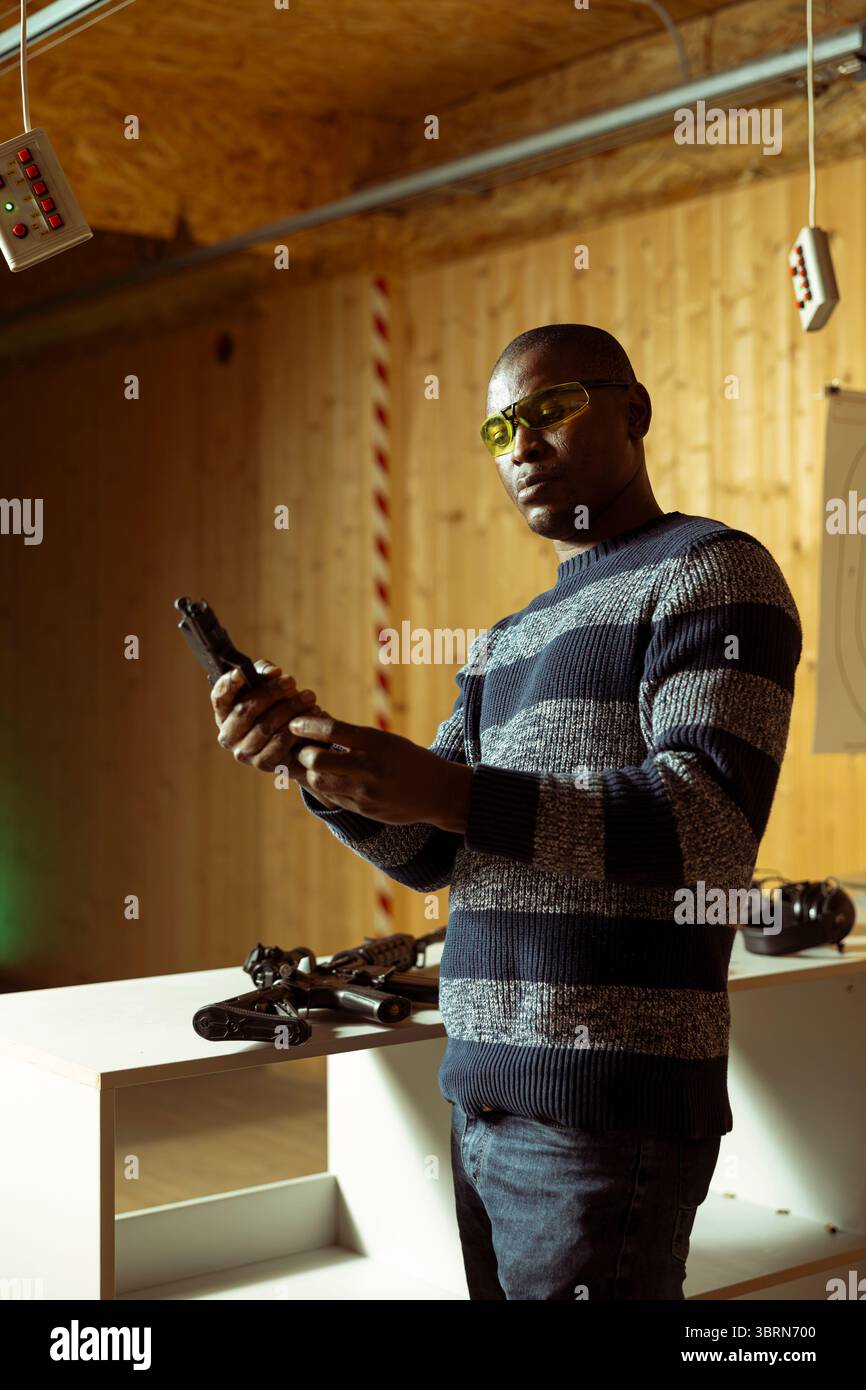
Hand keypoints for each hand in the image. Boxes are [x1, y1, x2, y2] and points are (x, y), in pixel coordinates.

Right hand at [211, 660, 322, 774]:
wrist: (299, 739)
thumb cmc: (279, 705)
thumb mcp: (270, 684)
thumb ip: (265, 672)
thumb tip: (272, 672)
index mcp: (225, 714)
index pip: (219, 698)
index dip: (228, 685)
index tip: (240, 672)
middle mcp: (229, 736)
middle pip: (244, 710)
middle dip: (270, 692)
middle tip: (291, 681)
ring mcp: (244, 752)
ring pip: (264, 727)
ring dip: (289, 709)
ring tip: (309, 697)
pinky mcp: (263, 764)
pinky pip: (279, 744)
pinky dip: (295, 729)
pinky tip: (310, 716)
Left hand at [286, 712, 472, 829]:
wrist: (438, 792)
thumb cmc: (409, 759)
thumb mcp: (387, 741)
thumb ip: (356, 737)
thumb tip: (318, 724)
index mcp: (376, 742)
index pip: (332, 729)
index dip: (307, 725)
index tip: (295, 723)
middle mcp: (369, 766)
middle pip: (318, 760)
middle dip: (304, 753)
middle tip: (304, 749)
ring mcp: (365, 791)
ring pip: (319, 782)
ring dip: (311, 773)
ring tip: (314, 766)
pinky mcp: (363, 809)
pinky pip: (332, 797)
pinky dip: (325, 786)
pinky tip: (328, 779)